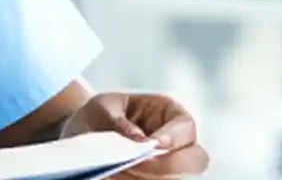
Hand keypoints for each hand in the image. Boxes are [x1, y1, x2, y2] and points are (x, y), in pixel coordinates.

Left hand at [61, 93, 209, 177]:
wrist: (87, 132)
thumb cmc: (101, 114)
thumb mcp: (103, 108)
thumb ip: (118, 121)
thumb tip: (139, 139)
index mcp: (170, 114)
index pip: (185, 127)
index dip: (173, 138)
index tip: (152, 146)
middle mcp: (178, 142)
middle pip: (194, 160)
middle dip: (168, 166)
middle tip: (137, 166)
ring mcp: (171, 165)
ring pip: (178, 179)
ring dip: (152, 178)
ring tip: (119, 172)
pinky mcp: (157, 178)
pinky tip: (117, 178)